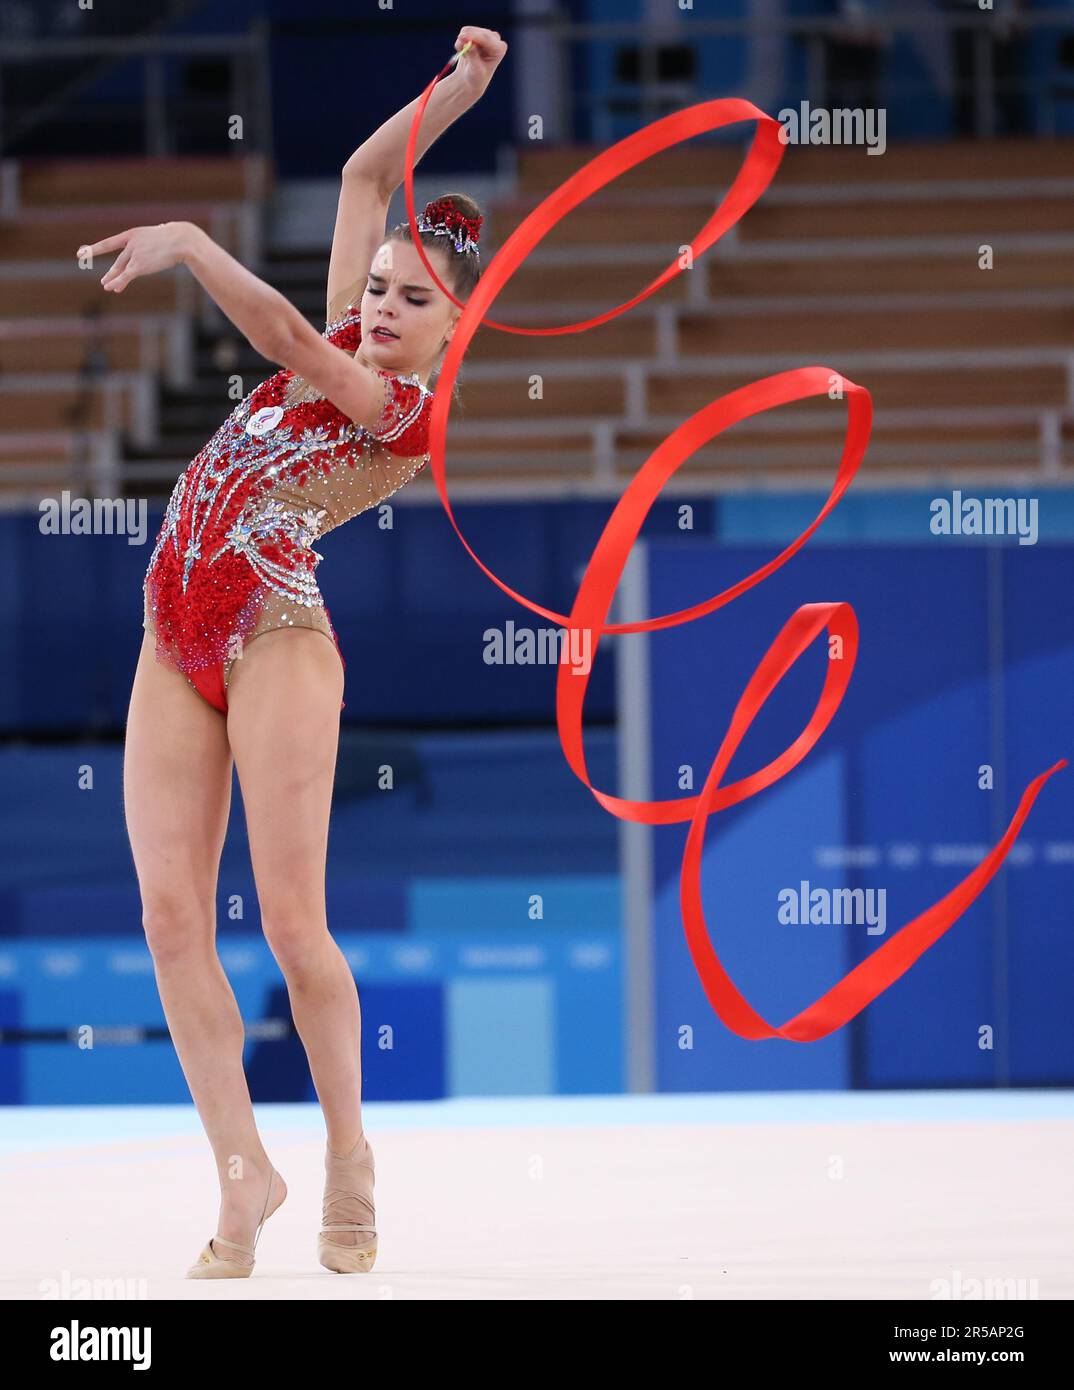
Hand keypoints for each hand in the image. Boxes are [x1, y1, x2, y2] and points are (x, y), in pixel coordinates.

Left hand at [78, 221, 194, 293]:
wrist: (181, 240)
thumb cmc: (174, 238)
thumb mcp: (158, 237)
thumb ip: (150, 243)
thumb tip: (153, 248)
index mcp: (133, 234)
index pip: (110, 243)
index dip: (94, 249)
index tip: (81, 253)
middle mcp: (131, 244)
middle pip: (119, 261)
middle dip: (112, 272)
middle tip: (104, 281)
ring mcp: (135, 254)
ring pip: (122, 269)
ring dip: (113, 279)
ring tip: (107, 286)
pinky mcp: (140, 265)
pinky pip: (127, 275)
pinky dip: (120, 282)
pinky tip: (114, 288)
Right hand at [451, 25, 506, 92]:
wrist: (471, 78)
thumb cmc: (476, 77)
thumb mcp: (475, 70)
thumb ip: (473, 57)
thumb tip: (470, 45)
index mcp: (500, 49)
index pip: (486, 38)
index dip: (473, 36)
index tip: (460, 37)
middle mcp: (495, 39)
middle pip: (478, 32)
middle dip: (466, 38)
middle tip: (457, 47)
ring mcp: (486, 34)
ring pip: (469, 30)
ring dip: (462, 42)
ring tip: (465, 56)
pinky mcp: (477, 32)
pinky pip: (464, 31)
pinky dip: (460, 41)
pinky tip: (464, 52)